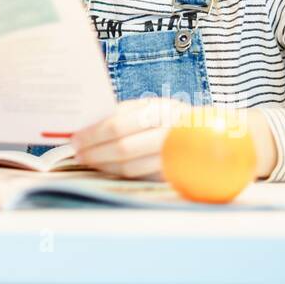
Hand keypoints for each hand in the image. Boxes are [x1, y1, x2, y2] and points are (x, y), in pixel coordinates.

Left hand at [70, 97, 195, 179]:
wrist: (209, 133)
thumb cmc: (168, 116)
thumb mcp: (149, 106)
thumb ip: (122, 114)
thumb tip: (87, 126)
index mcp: (157, 110)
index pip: (117, 125)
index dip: (92, 134)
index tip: (75, 139)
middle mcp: (167, 132)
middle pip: (122, 148)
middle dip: (95, 152)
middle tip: (78, 154)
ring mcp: (172, 155)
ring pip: (130, 167)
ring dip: (104, 166)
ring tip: (89, 162)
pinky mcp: (174, 173)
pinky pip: (141, 177)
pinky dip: (121, 174)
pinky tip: (109, 169)